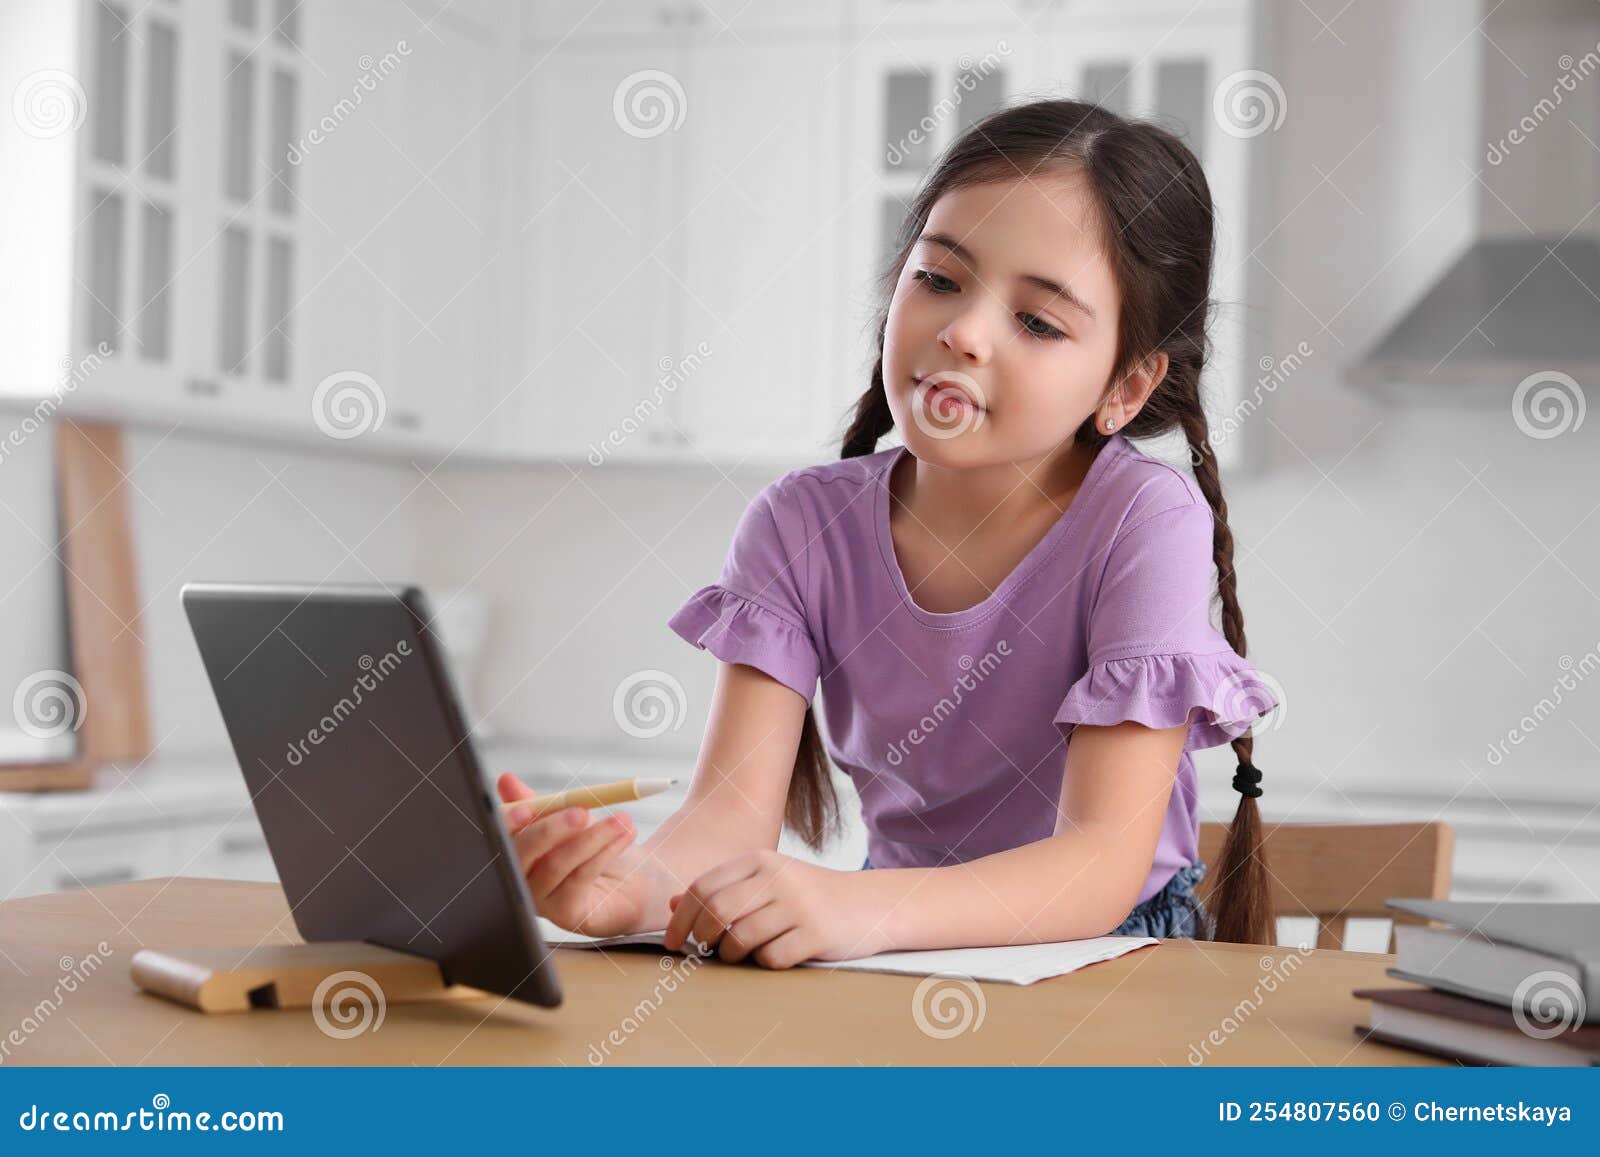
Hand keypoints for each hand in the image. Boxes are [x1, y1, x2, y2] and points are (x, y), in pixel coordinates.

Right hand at [497, 771, 658, 937]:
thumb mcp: (570, 816)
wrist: (637, 880)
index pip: (499, 836)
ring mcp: (542, 900)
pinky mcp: (567, 914)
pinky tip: (624, 838)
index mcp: (516, 850)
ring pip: (557, 863)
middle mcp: (521, 878)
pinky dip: (604, 853)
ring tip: (622, 819)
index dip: (507, 822)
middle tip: (579, 812)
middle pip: (519, 855)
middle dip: (549, 829)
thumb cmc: (596, 847)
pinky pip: (581, 878)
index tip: (525, 808)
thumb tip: (505, 779)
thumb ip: (541, 802)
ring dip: (593, 837)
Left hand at [661, 849, 888, 968]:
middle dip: (701, 937)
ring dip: (731, 955)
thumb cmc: (804, 896)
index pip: (703, 886)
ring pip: (740, 938)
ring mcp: (798, 905)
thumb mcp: (764, 881)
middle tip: (703, 951)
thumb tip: (671, 904)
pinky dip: (765, 962)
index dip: (680, 917)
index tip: (672, 942)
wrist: (865, 904)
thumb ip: (721, 889)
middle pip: (717, 911)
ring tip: (740, 954)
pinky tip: (775, 953)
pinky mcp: (816, 933)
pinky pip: (771, 958)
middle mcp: (777, 877)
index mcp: (759, 860)